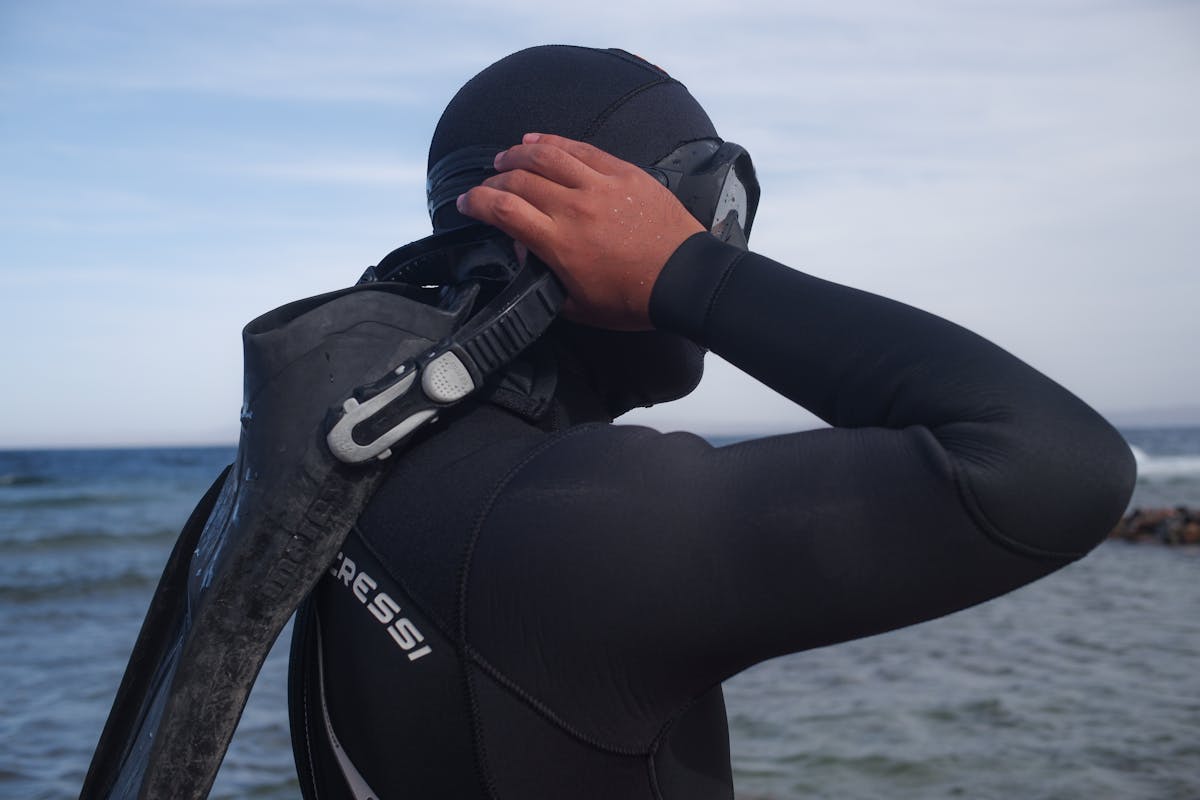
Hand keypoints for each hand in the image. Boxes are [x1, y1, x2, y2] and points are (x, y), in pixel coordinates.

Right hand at [456, 133, 704, 329]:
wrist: (685, 280)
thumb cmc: (634, 300)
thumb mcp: (580, 308)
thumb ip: (545, 283)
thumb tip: (528, 256)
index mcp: (559, 243)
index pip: (502, 210)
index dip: (476, 203)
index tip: (466, 204)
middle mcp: (574, 207)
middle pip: (518, 180)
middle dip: (492, 181)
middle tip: (486, 187)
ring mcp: (600, 185)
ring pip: (546, 156)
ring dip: (517, 155)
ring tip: (504, 159)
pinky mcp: (623, 173)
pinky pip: (581, 149)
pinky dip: (552, 142)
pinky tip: (535, 141)